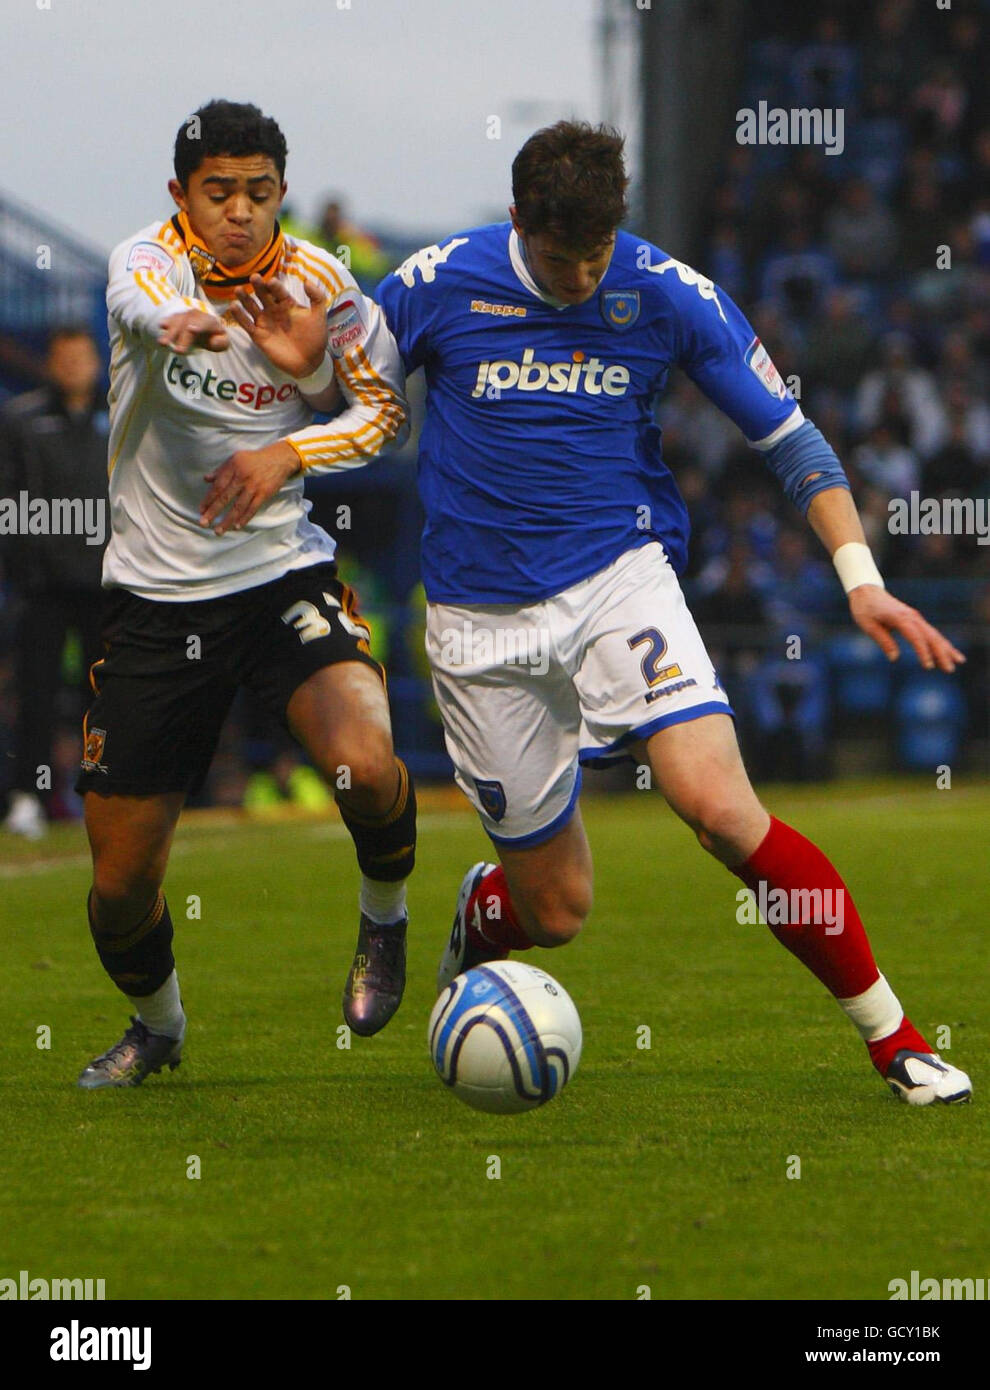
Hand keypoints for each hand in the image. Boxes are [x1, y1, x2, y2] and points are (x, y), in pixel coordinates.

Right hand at [158, 309, 228, 352]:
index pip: (205, 322)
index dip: (198, 326)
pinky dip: (166, 323)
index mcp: (210, 321)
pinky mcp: (177, 318)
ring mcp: (186, 316)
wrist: (207, 329)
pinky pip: (171, 319)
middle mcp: (197, 316)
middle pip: (188, 324)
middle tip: (178, 351)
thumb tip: (214, 341)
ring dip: (170, 332)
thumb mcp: (223, 342)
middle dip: (182, 337)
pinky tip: (161, 326)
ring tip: (163, 343)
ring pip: (178, 322)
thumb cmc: (215, 337)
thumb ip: (222, 343)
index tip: (191, 330)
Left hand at [199, 442, 300, 534]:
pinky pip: (252, 509)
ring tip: (218, 531)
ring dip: (227, 520)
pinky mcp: (264, 493)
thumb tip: (206, 479)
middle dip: (213, 512)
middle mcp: (242, 477)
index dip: (208, 499)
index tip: (201, 510)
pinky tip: (236, 526)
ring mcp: (254, 486)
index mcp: (233, 467)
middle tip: (203, 523)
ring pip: (238, 507)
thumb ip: (221, 470)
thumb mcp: (236, 458)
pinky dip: (244, 518)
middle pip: (225, 498)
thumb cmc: (254, 459)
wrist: (279, 459)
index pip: (217, 486)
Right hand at [229, 273, 328, 377]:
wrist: (309, 362)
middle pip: (263, 295)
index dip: (275, 286)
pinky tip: (233, 307)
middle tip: (254, 277)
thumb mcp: (319, 316)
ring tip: (238, 290)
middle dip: (258, 286)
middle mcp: (273, 310)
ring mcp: (265, 322)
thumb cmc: (315, 338)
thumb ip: (316, 298)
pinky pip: (246, 324)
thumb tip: (306, 281)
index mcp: (287, 304)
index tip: (271, 282)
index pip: (278, 291)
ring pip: (251, 307)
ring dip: (244, 298)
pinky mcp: (258, 335)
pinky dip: (239, 316)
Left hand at [848, 585, 964, 672]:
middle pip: (930, 637)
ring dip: (946, 649)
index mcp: (900, 618)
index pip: (915, 637)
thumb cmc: (865, 609)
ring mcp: (915, 618)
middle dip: (941, 653)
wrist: (867, 592)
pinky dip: (940, 643)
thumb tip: (894, 657)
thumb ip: (883, 640)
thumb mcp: (869, 626)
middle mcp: (912, 617)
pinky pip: (930, 633)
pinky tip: (948, 653)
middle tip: (950, 670)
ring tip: (958, 661)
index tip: (928, 666)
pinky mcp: (915, 620)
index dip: (923, 652)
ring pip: (934, 634)